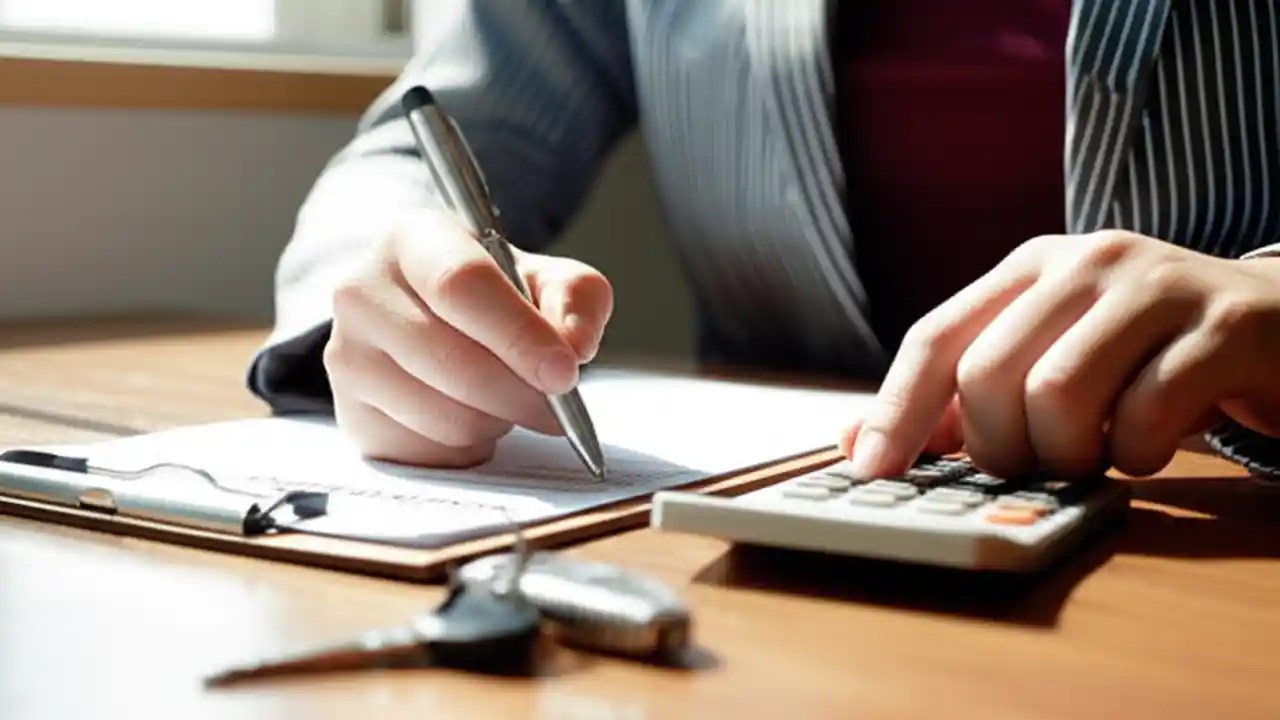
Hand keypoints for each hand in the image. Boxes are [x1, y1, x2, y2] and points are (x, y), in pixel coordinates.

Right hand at [324, 207, 612, 466]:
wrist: (429, 322)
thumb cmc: (493, 298)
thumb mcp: (543, 278)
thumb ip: (574, 298)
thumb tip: (573, 345)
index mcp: (412, 241)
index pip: (460, 285)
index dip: (519, 335)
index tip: (564, 373)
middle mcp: (363, 293)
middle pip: (456, 361)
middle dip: (523, 394)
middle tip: (559, 406)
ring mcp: (348, 357)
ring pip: (448, 417)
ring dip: (498, 420)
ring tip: (504, 397)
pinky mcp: (351, 415)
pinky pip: (431, 452)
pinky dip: (469, 446)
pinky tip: (471, 415)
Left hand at [841, 230, 1279, 478]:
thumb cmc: (1144, 355)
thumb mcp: (1050, 360)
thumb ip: (962, 399)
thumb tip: (859, 440)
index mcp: (1029, 268)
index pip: (935, 338)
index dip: (896, 410)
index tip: (869, 470)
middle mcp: (1084, 262)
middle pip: (989, 375)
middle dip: (1001, 447)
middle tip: (1034, 463)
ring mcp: (1157, 285)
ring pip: (1059, 394)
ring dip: (1068, 453)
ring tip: (1095, 453)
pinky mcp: (1225, 324)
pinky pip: (1147, 413)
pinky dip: (1137, 455)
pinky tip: (1147, 446)